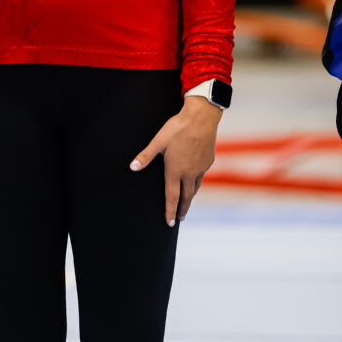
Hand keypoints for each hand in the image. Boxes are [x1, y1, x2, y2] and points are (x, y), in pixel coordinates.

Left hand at [130, 96, 222, 225]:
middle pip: (186, 197)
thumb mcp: (158, 141)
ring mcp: (200, 168)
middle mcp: (189, 173)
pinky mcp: (209, 161)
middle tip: (180, 219)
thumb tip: (132, 167)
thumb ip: (145, 156)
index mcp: (175, 170)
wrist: (201, 118)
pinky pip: (201, 176)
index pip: (172, 196)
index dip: (170, 211)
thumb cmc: (177, 128)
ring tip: (187, 203)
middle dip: (182, 210)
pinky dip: (196, 182)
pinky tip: (194, 180)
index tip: (170, 223)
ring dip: (190, 197)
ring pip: (195, 188)